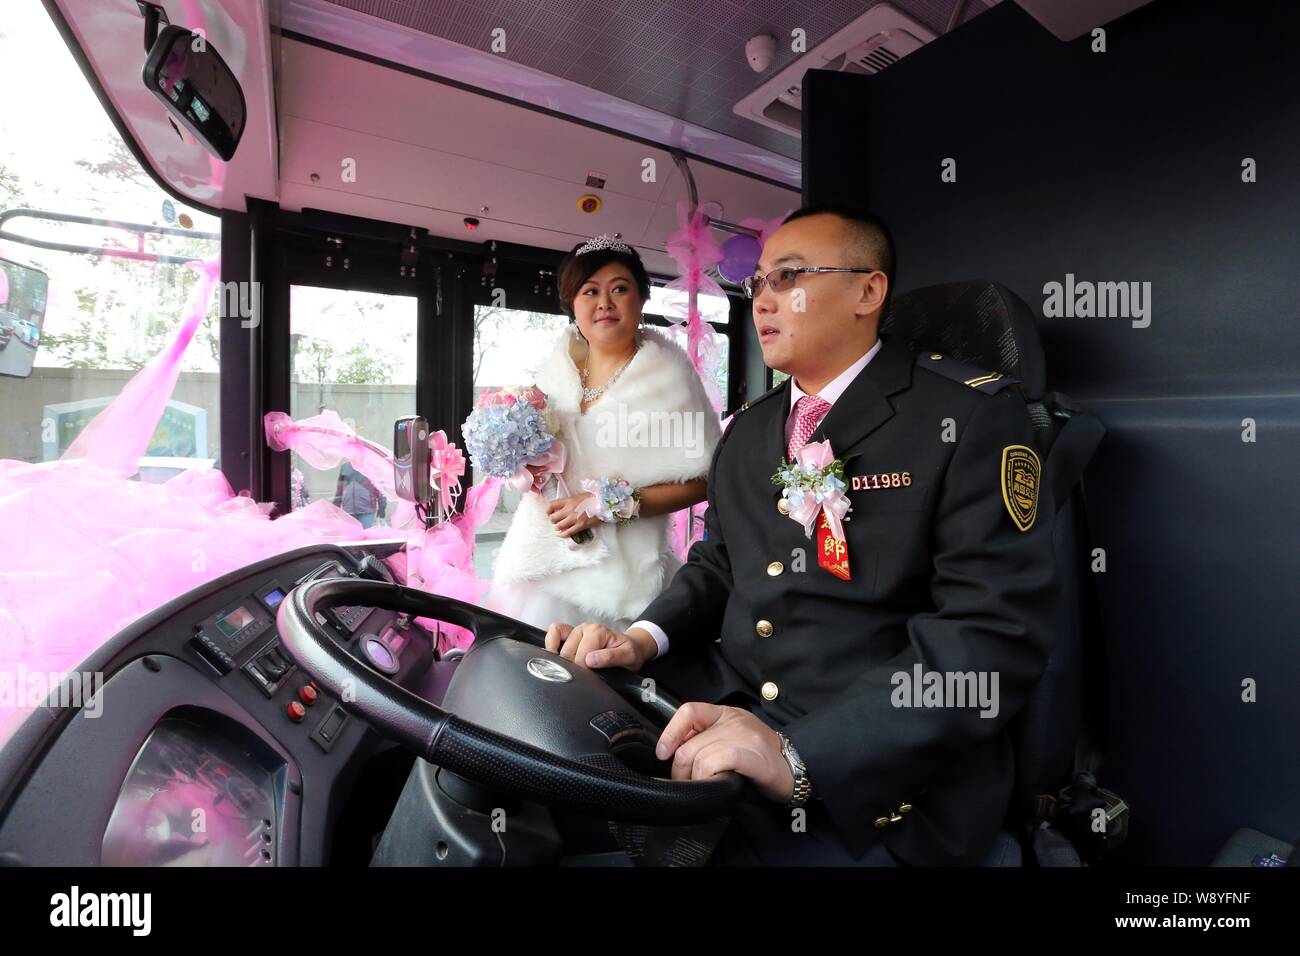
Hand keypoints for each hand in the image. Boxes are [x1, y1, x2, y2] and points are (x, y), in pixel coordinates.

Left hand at [544, 494, 601, 538]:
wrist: (604, 503)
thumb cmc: (593, 498)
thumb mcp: (578, 495)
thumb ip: (569, 501)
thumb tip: (563, 506)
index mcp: (568, 500)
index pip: (551, 506)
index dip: (548, 511)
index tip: (549, 513)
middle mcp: (569, 509)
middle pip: (553, 518)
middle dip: (552, 520)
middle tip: (555, 521)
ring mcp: (574, 518)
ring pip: (559, 526)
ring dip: (557, 527)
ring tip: (559, 527)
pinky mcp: (580, 526)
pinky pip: (568, 533)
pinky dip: (562, 535)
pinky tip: (561, 534)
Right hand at [544, 622, 657, 670]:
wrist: (631, 646)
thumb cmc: (629, 652)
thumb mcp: (628, 656)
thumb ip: (611, 657)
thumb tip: (591, 660)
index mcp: (598, 631)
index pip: (581, 656)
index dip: (585, 671)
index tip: (592, 678)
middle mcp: (585, 628)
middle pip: (567, 653)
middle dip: (574, 667)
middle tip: (585, 675)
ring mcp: (576, 630)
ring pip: (558, 646)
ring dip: (562, 659)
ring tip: (571, 670)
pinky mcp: (570, 634)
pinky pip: (554, 632)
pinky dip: (551, 644)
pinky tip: (555, 657)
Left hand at [655, 703, 794, 802]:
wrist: (795, 769)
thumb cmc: (761, 759)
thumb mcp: (733, 738)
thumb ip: (709, 738)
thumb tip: (675, 752)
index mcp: (726, 714)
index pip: (689, 711)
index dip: (671, 732)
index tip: (663, 752)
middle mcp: (734, 720)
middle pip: (689, 745)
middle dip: (680, 771)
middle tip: (686, 783)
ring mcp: (742, 736)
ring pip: (698, 758)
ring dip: (693, 779)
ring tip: (702, 787)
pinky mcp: (749, 754)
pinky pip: (714, 764)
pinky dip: (707, 779)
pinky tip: (715, 785)